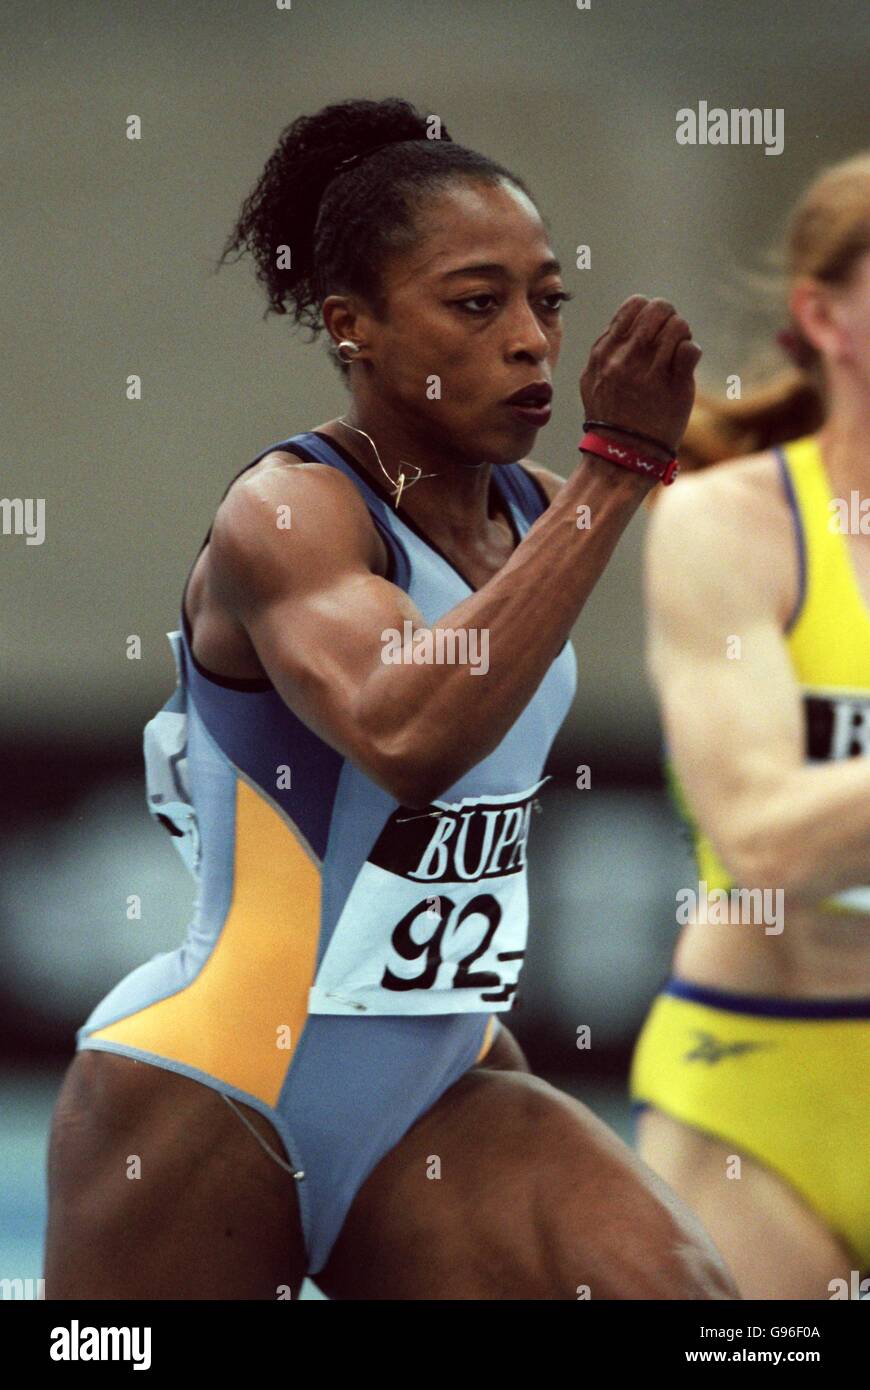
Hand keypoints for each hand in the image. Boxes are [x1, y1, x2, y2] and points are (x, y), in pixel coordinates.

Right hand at [580, 296, 700, 451]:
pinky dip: (692, 353)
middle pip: (659, 309)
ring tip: (677, 355)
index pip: (635, 305)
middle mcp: (626, 359)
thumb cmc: (610, 418)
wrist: (622, 456)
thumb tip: (624, 322)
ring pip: (678, 325)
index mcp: (605, 353)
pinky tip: (685, 367)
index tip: (651, 332)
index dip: (649, 312)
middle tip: (670, 340)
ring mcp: (650, 373)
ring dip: (683, 336)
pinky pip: (691, 349)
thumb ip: (605, 349)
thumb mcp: (592, 381)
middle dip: (670, 319)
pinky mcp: (675, 387)